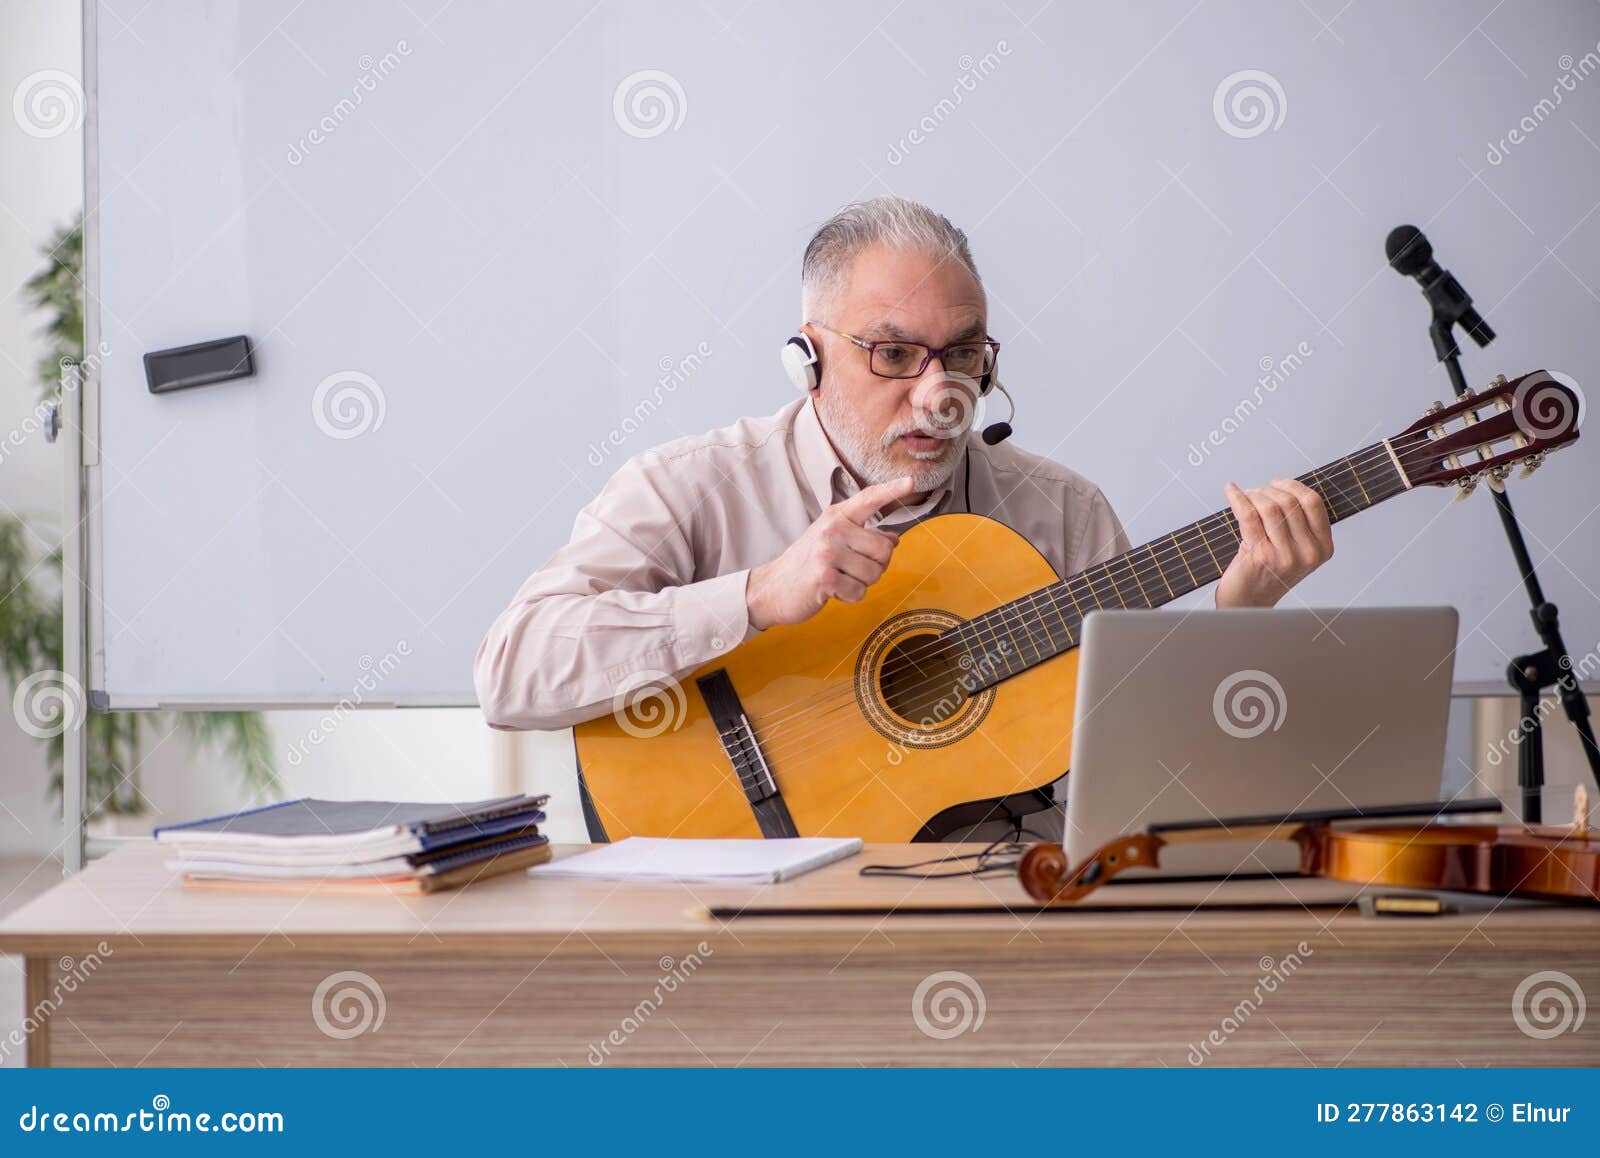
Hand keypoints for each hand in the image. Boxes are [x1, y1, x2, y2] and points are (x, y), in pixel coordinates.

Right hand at [746, 476, 914, 629]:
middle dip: (876, 566)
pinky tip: (832, 591)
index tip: (910, 481)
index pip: (868, 499)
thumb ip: (862, 537)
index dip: (891, 490)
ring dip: (861, 583)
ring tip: (838, 579)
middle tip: (852, 569)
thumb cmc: (805, 564)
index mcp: (836, 517)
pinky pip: (859, 591)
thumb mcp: (832, 541)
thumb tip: (893, 538)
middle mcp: (832, 529)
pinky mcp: (824, 577)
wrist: (772, 588)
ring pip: (874, 573)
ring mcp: (827, 552)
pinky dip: (849, 597)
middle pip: (884, 548)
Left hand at [1215, 478, 1332, 608]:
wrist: (1247, 601)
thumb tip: (1282, 485)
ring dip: (1253, 495)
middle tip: (1254, 493)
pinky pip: (1248, 515)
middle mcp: (1308, 553)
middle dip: (1268, 491)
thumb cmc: (1268, 570)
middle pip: (1289, 503)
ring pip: (1269, 507)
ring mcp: (1285, 556)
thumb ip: (1297, 523)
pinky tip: (1231, 490)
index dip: (1292, 486)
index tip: (1275, 483)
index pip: (1313, 503)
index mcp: (1323, 548)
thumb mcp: (1294, 548)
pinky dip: (1237, 498)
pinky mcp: (1261, 557)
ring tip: (1245, 496)